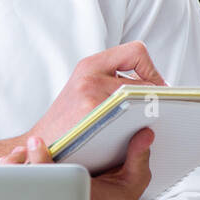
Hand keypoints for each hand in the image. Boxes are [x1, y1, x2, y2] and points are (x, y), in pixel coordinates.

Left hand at [0, 128, 155, 199]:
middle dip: (18, 164)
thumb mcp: (133, 183)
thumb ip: (138, 158)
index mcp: (81, 198)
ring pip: (11, 189)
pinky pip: (8, 195)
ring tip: (17, 157)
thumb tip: (145, 133)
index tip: (36, 142)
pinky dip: (4, 180)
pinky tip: (12, 166)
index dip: (42, 159)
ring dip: (9, 171)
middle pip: (26, 182)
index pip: (55, 178)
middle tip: (22, 149)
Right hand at [24, 41, 166, 149]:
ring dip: (146, 114)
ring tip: (137, 125)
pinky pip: (134, 121)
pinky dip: (138, 130)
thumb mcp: (83, 87)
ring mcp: (92, 99)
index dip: (151, 70)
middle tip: (146, 114)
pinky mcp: (95, 121)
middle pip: (145, 81)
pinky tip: (128, 138)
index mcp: (89, 66)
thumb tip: (159, 86)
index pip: (136, 52)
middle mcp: (89, 78)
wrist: (41, 146)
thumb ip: (114, 79)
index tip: (153, 89)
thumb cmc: (68, 121)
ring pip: (142, 101)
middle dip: (151, 98)